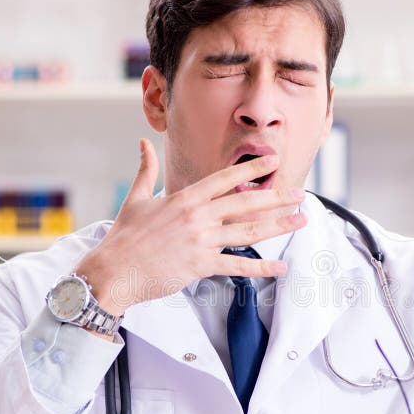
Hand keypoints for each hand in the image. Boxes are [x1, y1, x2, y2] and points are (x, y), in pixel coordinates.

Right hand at [74, 138, 306, 314]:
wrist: (112, 271)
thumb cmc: (123, 237)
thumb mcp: (135, 199)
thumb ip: (145, 170)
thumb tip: (142, 143)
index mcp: (184, 198)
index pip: (225, 179)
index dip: (252, 169)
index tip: (273, 162)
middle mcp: (197, 216)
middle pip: (245, 203)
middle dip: (276, 197)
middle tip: (300, 194)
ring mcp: (200, 241)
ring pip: (248, 232)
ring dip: (278, 226)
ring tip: (300, 221)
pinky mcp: (200, 265)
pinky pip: (237, 266)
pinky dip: (260, 267)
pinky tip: (279, 267)